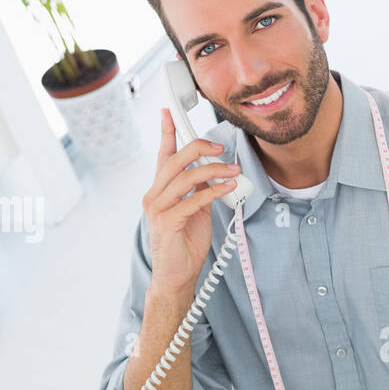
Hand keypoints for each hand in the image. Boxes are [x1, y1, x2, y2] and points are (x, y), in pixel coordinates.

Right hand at [141, 108, 243, 293]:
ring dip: (213, 171)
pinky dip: (213, 191)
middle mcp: (154, 195)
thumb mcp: (196, 211)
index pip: (163, 155)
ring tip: (234, 171)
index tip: (168, 112)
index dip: (166, 133)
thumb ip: (200, 190)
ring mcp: (158, 208)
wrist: (176, 277)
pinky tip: (228, 188)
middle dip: (199, 148)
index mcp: (160, 190)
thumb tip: (216, 173)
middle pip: (175, 161)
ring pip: (185, 178)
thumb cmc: (185, 244)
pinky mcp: (167, 222)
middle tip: (221, 147)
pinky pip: (192, 200)